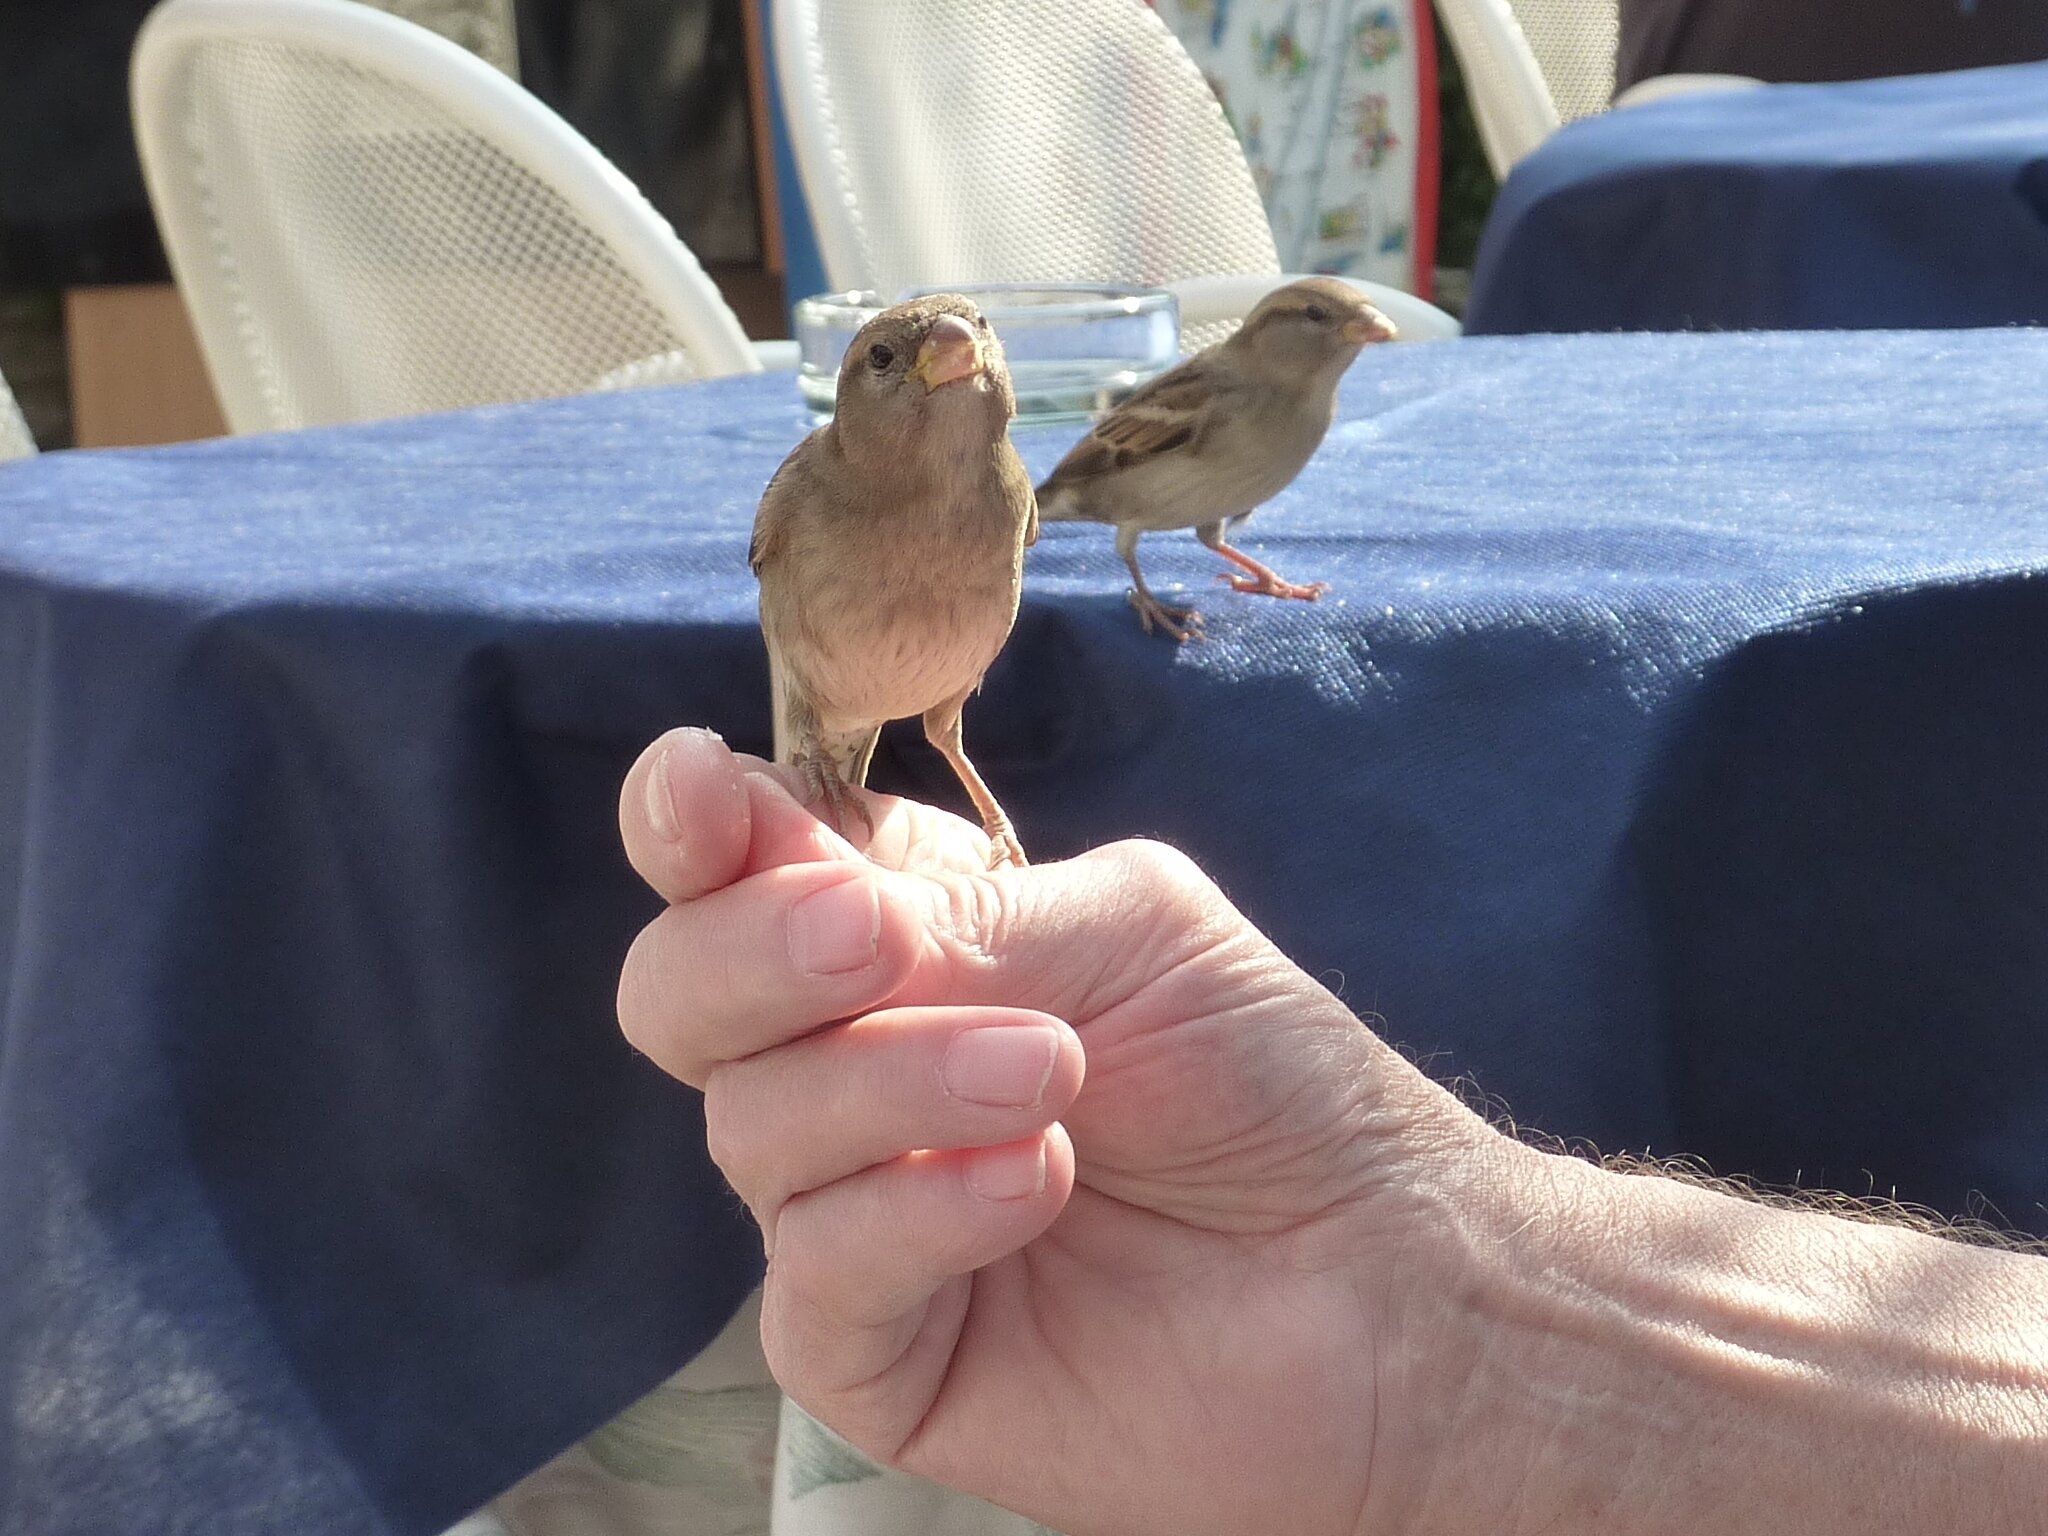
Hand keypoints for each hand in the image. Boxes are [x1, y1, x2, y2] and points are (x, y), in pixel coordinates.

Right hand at [615, 728, 1502, 1535]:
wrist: (1383, 1281)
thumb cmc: (1270, 1083)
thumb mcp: (1122, 928)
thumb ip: (956, 912)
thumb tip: (799, 894)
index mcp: (901, 943)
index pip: (742, 872)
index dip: (694, 824)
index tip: (699, 793)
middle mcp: (850, 1070)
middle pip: (681, 998)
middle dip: (751, 951)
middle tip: (871, 941)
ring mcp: (852, 1212)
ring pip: (751, 1127)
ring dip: (896, 1081)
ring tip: (1054, 1072)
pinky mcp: (878, 1354)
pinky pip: (818, 1275)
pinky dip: (917, 1210)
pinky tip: (1037, 1182)